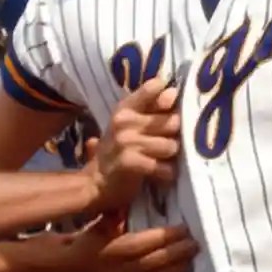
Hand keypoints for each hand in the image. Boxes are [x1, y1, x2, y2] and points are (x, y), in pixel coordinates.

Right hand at [69, 214, 197, 271]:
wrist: (73, 269)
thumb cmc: (89, 241)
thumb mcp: (100, 223)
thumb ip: (116, 214)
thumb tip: (133, 199)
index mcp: (114, 249)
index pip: (144, 244)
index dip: (165, 237)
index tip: (184, 228)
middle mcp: (122, 269)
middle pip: (155, 263)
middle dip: (177, 254)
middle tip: (195, 244)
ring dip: (177, 271)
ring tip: (193, 262)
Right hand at [83, 78, 181, 211]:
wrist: (95, 183)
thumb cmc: (118, 151)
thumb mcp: (130, 125)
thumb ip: (151, 108)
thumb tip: (173, 92)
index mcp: (125, 108)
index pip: (153, 88)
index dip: (169, 97)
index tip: (171, 107)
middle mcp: (124, 120)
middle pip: (172, 121)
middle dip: (175, 136)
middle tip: (166, 145)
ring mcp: (125, 141)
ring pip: (170, 145)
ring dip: (170, 157)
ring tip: (162, 160)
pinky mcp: (129, 162)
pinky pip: (163, 166)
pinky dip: (166, 173)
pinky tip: (161, 174)